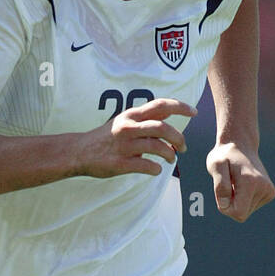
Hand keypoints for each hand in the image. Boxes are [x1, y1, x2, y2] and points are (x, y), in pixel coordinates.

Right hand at [76, 98, 195, 178]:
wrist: (79, 152)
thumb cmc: (106, 137)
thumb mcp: (124, 121)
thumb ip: (145, 118)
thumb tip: (169, 112)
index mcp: (132, 115)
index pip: (161, 105)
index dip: (180, 107)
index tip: (194, 112)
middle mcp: (129, 127)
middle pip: (163, 128)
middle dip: (179, 138)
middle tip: (183, 147)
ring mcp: (124, 146)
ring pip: (157, 147)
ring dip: (170, 155)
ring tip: (171, 160)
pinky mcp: (120, 163)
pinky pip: (145, 166)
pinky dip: (155, 169)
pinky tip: (156, 170)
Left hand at [206, 142, 274, 221]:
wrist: (240, 145)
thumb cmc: (224, 156)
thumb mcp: (215, 166)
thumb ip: (220, 185)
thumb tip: (225, 205)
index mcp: (250, 182)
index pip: (238, 213)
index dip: (226, 208)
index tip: (222, 193)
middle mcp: (264, 187)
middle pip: (242, 214)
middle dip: (231, 204)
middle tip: (229, 184)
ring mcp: (269, 190)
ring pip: (246, 211)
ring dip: (237, 200)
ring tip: (237, 182)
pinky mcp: (270, 192)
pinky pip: (251, 206)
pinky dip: (244, 199)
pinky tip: (244, 184)